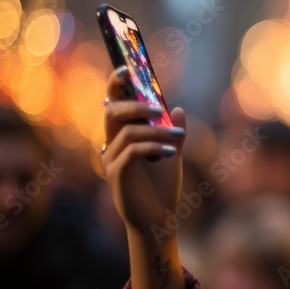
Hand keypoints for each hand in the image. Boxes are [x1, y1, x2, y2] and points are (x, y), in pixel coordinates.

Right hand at [101, 66, 185, 240]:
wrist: (159, 220)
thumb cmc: (162, 188)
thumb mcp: (172, 155)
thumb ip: (174, 133)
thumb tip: (179, 109)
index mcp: (121, 136)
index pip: (113, 104)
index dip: (115, 84)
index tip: (126, 68)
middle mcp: (111, 145)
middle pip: (113, 112)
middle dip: (136, 106)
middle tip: (159, 109)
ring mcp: (110, 160)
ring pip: (126, 132)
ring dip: (154, 131)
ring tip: (176, 138)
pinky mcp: (116, 175)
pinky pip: (131, 152)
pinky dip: (152, 148)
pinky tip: (170, 154)